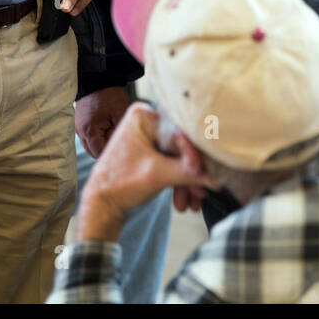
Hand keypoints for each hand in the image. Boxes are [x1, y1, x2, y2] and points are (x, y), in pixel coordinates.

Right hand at [75, 84, 130, 157]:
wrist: (98, 78)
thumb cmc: (110, 94)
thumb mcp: (120, 114)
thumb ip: (119, 133)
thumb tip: (121, 146)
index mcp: (89, 130)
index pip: (98, 153)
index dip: (111, 151)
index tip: (121, 145)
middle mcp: (80, 131)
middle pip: (93, 152)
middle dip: (106, 148)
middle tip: (118, 138)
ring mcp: (78, 127)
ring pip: (90, 145)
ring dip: (101, 142)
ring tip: (112, 131)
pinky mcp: (80, 123)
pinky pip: (88, 136)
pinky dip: (97, 136)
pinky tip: (106, 127)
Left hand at [76, 103, 216, 241]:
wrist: (101, 204)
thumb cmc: (120, 185)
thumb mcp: (159, 176)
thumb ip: (190, 172)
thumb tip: (216, 176)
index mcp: (143, 115)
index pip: (181, 132)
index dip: (196, 155)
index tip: (207, 174)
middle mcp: (146, 119)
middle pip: (181, 145)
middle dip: (191, 173)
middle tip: (201, 192)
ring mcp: (147, 134)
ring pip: (177, 156)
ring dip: (187, 180)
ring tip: (194, 202)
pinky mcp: (149, 148)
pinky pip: (171, 161)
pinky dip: (178, 179)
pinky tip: (186, 198)